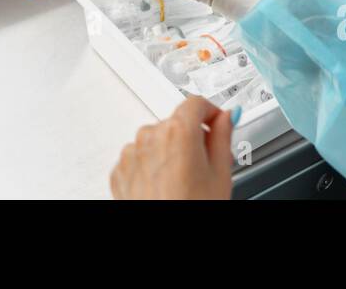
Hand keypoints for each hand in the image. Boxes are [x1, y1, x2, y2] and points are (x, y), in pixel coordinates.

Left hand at [110, 96, 233, 199]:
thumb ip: (224, 136)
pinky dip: (151, 167)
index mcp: (178, 131)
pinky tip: (165, 187)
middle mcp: (149, 136)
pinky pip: (139, 158)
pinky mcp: (119, 171)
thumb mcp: (221, 172)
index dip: (210, 111)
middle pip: (175, 123)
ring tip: (182, 182)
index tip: (216, 120)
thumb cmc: (192, 209)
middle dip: (190, 137)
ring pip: (155, 140)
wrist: (166, 242)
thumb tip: (226, 118)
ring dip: (168, 152)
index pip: (195, 103)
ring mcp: (131, 154)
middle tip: (203, 163)